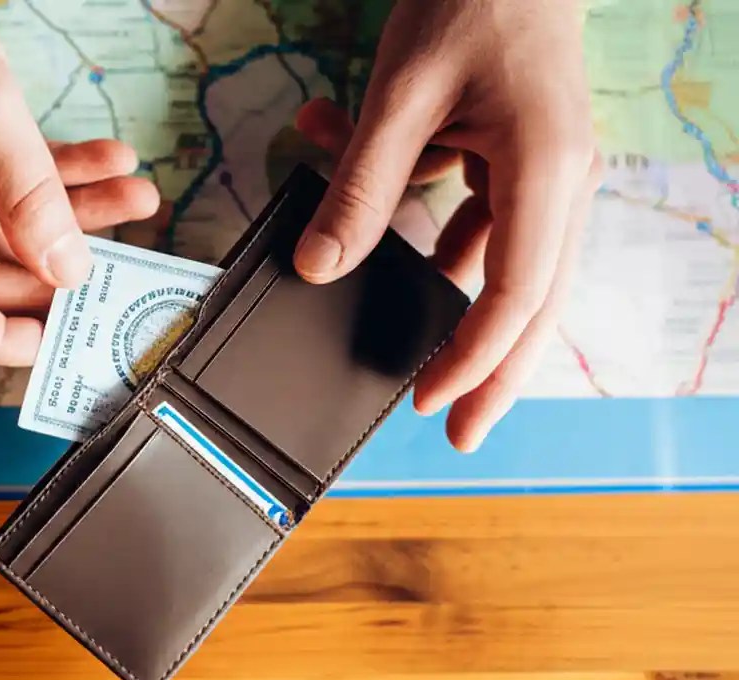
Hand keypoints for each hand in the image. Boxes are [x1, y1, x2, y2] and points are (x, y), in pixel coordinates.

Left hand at [292, 0, 602, 451]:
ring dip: (459, 309)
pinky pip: (486, 223)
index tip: (428, 399)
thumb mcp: (399, 97)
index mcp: (546, 170)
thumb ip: (358, 185)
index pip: (517, 293)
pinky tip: (390, 242)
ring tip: (418, 363)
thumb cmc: (468, 2)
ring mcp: (549, 173)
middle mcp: (562, 182)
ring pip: (510, 270)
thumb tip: (320, 266)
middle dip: (495, 372)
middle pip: (534, 302)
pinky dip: (436, 238)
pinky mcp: (524, 162)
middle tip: (459, 433)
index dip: (473, 356)